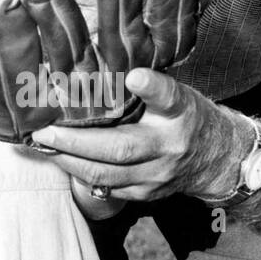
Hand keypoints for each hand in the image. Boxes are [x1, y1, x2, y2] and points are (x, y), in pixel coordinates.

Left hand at [34, 68, 251, 202]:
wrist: (217, 159)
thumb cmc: (186, 117)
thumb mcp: (178, 93)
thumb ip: (149, 85)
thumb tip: (100, 65)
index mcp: (180, 111)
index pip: (168, 97)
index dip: (151, 86)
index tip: (135, 76)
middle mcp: (169, 145)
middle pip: (121, 148)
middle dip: (76, 141)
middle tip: (44, 129)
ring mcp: (157, 174)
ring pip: (107, 174)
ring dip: (69, 160)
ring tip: (44, 146)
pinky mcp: (146, 194)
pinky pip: (107, 188)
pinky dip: (80, 174)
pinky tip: (61, 160)